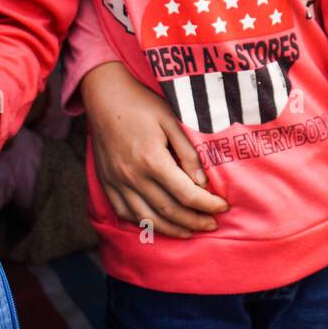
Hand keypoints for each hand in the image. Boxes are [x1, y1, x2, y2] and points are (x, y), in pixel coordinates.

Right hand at [81, 62, 229, 238]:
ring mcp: (117, 183)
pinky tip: (160, 223)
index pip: (186, 194)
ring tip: (192, 231)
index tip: (223, 206)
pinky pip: (126, 213)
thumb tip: (202, 182)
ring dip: (173, 229)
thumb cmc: (141, 105)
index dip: (207, 204)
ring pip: (148, 218)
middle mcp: (133, 177)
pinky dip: (145, 223)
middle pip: (169, 211)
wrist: (104, 97)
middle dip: (195, 221)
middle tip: (212, 223)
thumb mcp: (171, 120)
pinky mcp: (107, 184)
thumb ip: (187, 152)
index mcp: (152, 160)